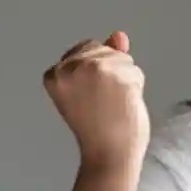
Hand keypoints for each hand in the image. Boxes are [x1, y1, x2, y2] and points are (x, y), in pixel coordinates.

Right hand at [43, 30, 148, 168]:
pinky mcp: (116, 75)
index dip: (96, 74)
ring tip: (113, 105)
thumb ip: (103, 57)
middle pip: (105, 49)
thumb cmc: (100, 127)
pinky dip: (136, 88)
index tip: (90, 98)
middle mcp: (70, 68)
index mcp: (53, 73)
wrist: (109, 155)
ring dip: (125, 81)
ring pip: (123, 58)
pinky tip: (124, 106)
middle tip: (103, 103)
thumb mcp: (91, 88)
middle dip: (112, 73)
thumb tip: (119, 35)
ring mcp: (93, 69)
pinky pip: (136, 71)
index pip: (87, 49)